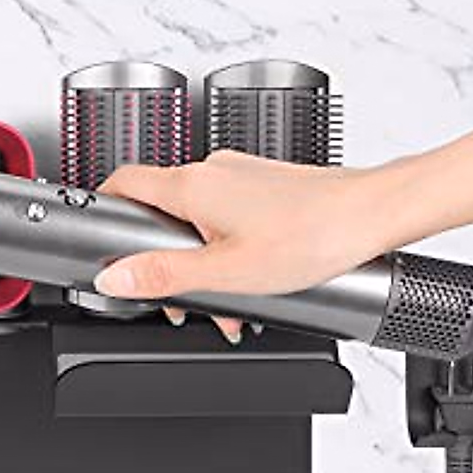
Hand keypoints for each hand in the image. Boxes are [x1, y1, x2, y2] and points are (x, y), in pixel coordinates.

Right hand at [94, 151, 400, 340]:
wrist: (374, 214)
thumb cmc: (314, 235)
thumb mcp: (228, 271)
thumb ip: (165, 275)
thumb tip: (114, 277)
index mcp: (192, 186)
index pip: (122, 181)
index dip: (101, 206)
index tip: (98, 233)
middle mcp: (212, 170)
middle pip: (158, 210)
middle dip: (161, 259)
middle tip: (178, 299)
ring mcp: (239, 174)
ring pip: (195, 217)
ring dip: (200, 261)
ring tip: (226, 301)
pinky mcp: (264, 184)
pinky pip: (225, 214)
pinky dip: (225, 246)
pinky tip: (251, 277)